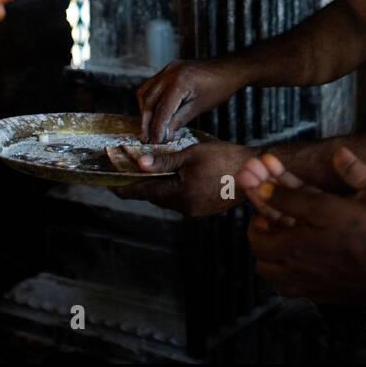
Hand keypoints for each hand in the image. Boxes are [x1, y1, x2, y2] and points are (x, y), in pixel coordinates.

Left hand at [111, 139, 252, 216]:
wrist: (254, 172)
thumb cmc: (224, 158)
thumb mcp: (191, 154)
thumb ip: (164, 161)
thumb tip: (139, 164)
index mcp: (180, 194)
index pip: (144, 192)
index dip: (125, 187)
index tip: (111, 185)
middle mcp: (186, 208)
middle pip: (155, 196)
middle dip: (144, 184)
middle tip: (132, 170)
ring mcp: (195, 212)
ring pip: (168, 198)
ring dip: (161, 186)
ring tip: (156, 170)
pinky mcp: (203, 211)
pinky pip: (182, 201)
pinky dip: (175, 190)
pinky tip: (178, 177)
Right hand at [136, 59, 246, 142]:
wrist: (228, 69)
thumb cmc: (219, 87)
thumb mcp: (200, 107)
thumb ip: (179, 120)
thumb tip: (165, 134)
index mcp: (179, 83)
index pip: (161, 110)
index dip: (156, 129)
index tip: (155, 142)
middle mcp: (169, 73)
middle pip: (149, 101)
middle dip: (146, 122)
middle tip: (148, 138)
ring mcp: (167, 69)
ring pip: (145, 92)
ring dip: (145, 110)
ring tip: (149, 127)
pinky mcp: (168, 69)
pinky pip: (151, 85)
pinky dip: (149, 99)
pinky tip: (153, 111)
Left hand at [242, 147, 365, 304]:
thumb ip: (355, 171)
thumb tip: (340, 154)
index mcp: (322, 216)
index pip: (279, 195)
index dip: (267, 179)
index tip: (262, 167)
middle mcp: (306, 248)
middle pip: (260, 233)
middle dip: (257, 210)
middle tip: (259, 194)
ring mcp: (307, 274)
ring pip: (264, 263)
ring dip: (261, 243)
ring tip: (268, 226)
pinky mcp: (314, 292)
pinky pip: (279, 282)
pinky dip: (274, 267)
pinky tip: (281, 256)